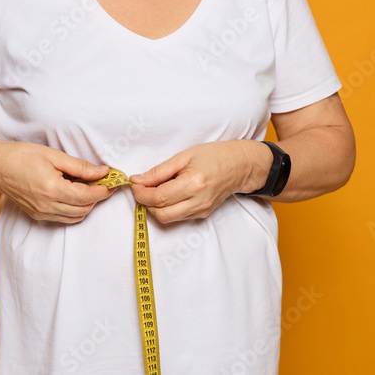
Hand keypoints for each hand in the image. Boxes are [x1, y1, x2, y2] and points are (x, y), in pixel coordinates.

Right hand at [0, 142, 112, 222]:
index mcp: (53, 189)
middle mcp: (47, 206)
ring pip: (75, 217)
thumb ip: (79, 166)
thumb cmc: (22, 156)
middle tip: (103, 182)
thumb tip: (102, 171)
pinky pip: (63, 218)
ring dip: (87, 205)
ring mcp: (42, 213)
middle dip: (97, 197)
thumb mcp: (53, 155)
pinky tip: (74, 194)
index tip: (113, 182)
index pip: (87, 196)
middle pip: (84, 209)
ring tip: (89, 187)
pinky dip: (74, 210)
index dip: (103, 190)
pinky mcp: (37, 215)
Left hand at [128, 140, 269, 223]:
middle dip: (145, 202)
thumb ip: (159, 171)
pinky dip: (167, 208)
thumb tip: (138, 180)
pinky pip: (178, 217)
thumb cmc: (213, 155)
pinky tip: (168, 194)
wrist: (239, 165)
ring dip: (155, 207)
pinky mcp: (203, 214)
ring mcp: (201, 210)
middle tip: (141, 188)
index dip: (141, 193)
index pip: (159, 197)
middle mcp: (198, 201)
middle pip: (161, 213)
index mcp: (193, 183)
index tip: (134, 184)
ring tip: (154, 190)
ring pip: (167, 218)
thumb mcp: (184, 156)